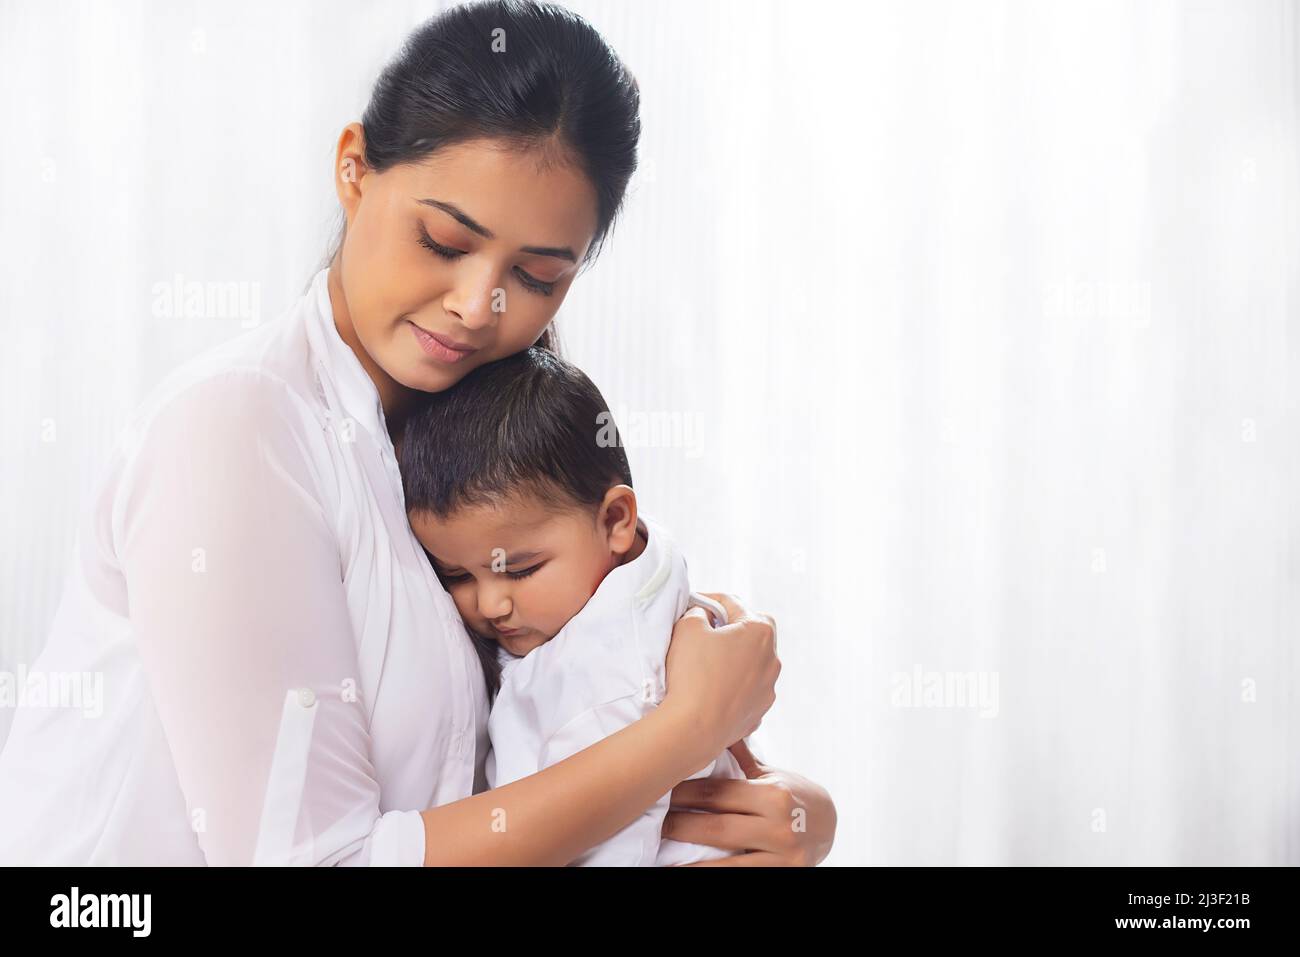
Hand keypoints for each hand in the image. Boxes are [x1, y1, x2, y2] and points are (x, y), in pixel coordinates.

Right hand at [662, 593, 778, 759]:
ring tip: (709, 663)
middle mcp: (772, 658)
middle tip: (708, 630)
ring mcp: (769, 688)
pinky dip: (735, 685)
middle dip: (733, 627)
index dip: (710, 600)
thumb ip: (698, 613)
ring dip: (736, 658)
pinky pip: (748, 689)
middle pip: (754, 632)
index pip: (734, 604)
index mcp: (760, 631)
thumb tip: (705, 616)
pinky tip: (715, 689)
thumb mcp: (687, 628)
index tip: (695, 605)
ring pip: (754, 663)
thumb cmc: (692, 673)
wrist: (695, 728)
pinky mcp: (760, 711)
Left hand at [662, 739, 836, 865]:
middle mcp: (779, 825)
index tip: (660, 792)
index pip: (718, 794)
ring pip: (724, 862)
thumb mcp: (772, 774)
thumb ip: (742, 757)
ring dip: (688, 862)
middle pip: (716, 827)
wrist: (832, 827)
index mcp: (773, 794)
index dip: (685, 794)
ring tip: (660, 858)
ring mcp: (782, 855)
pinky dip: (711, 873)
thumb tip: (714, 726)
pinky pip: (740, 876)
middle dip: (680, 826)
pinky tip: (687, 872)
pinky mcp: (783, 875)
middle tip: (652, 824)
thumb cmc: (794, 795)